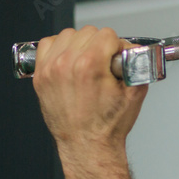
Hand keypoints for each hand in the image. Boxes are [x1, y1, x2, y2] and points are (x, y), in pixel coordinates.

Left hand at [32, 25, 147, 149]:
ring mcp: (50, 70)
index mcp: (90, 65)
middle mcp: (66, 64)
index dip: (117, 45)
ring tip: (86, 61)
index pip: (107, 34)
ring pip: (67, 35)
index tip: (116, 58)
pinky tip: (68, 60)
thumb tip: (133, 49)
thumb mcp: (135, 93)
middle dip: (99, 45)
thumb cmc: (107, 126)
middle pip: (88, 32)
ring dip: (79, 44)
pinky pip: (46, 45)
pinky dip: (58, 48)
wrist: (87, 146)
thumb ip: (138, 63)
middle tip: (104, 63)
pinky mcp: (40, 76)